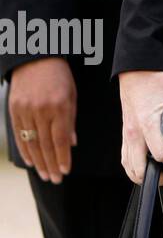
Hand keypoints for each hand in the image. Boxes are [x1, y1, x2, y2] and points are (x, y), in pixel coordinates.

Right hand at [7, 58, 76, 183]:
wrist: (36, 58)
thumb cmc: (60, 76)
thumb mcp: (72, 95)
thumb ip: (71, 120)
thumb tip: (71, 144)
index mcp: (59, 106)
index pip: (60, 139)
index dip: (63, 157)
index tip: (66, 171)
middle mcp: (41, 111)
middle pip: (45, 144)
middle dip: (51, 164)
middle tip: (56, 179)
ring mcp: (25, 111)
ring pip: (32, 142)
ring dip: (39, 161)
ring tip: (45, 175)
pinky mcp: (14, 110)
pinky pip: (19, 135)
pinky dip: (25, 150)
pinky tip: (30, 161)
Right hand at [118, 70, 162, 184]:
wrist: (136, 73)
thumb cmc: (156, 80)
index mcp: (148, 123)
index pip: (161, 152)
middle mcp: (134, 133)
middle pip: (139, 168)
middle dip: (158, 178)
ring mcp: (127, 135)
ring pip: (129, 167)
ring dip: (143, 176)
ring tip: (162, 175)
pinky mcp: (125, 134)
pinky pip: (125, 159)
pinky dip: (134, 168)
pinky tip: (147, 167)